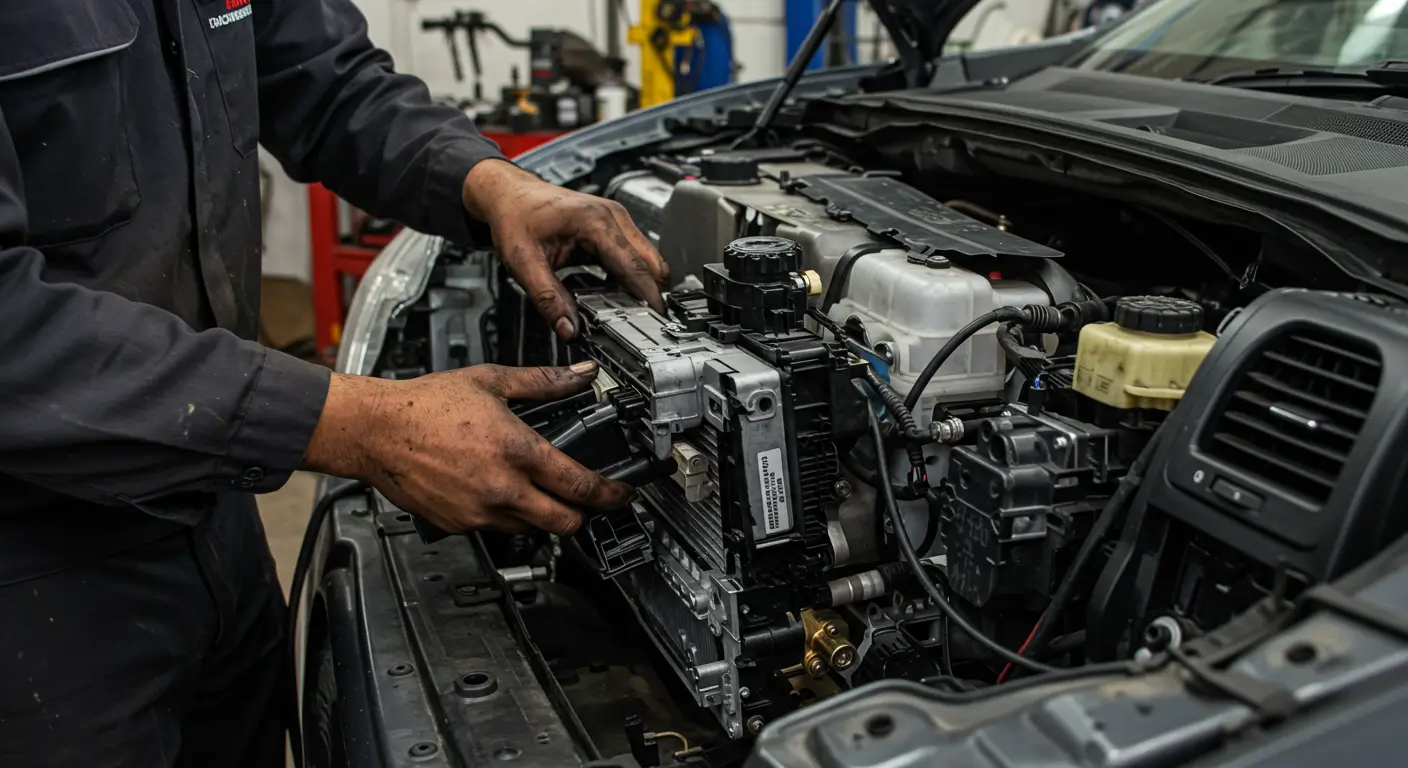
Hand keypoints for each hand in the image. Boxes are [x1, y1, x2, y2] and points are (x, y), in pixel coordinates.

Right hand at [302, 361, 632, 534]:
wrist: (375, 430)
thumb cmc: (424, 405)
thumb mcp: (492, 382)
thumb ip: (544, 382)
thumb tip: (580, 375)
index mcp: (517, 452)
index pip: (581, 486)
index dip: (611, 495)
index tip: (623, 494)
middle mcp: (502, 489)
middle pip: (565, 523)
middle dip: (583, 515)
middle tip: (589, 502)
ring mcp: (479, 512)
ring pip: (532, 530)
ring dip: (544, 516)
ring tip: (540, 493)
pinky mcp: (458, 524)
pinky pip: (496, 529)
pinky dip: (507, 516)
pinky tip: (499, 492)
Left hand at [462, 159, 669, 340]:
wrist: (510, 194)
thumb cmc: (516, 217)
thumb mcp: (524, 263)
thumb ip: (548, 299)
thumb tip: (568, 328)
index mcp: (596, 222)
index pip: (635, 266)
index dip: (648, 297)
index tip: (657, 320)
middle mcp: (613, 216)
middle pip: (651, 262)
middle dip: (651, 294)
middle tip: (644, 323)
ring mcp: (616, 219)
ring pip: (647, 259)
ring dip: (642, 285)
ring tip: (628, 312)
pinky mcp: (613, 226)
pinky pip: (634, 255)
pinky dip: (631, 276)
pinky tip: (616, 294)